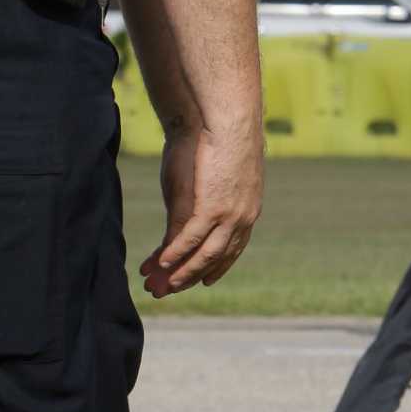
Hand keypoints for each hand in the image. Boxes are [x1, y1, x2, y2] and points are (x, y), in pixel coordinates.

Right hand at [139, 121, 263, 296]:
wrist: (231, 122)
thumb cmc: (229, 137)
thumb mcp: (227, 170)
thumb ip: (222, 188)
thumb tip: (217, 192)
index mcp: (249, 209)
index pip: (235, 247)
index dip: (221, 265)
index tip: (207, 280)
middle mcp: (242, 218)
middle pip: (218, 256)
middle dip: (195, 275)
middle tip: (176, 289)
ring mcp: (228, 215)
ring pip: (205, 254)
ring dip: (184, 271)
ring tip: (166, 284)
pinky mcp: (211, 208)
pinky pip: (190, 238)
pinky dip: (175, 253)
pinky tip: (161, 262)